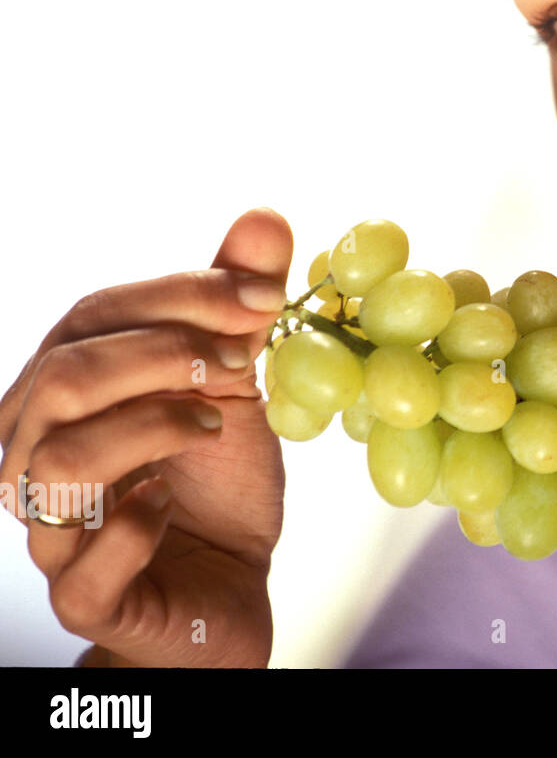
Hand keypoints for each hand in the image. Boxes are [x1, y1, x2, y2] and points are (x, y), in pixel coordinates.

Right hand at [0, 207, 292, 666]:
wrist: (230, 584)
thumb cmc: (216, 480)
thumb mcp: (235, 382)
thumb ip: (235, 306)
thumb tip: (264, 215)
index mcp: (62, 393)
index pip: (93, 317)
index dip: (181, 296)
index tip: (263, 297)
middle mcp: (35, 455)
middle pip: (65, 377)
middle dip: (163, 355)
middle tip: (236, 364)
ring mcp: (51, 530)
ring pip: (61, 461)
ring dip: (154, 428)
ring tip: (215, 425)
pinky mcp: (82, 597)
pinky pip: (82, 566)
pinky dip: (136, 526)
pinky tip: (172, 502)